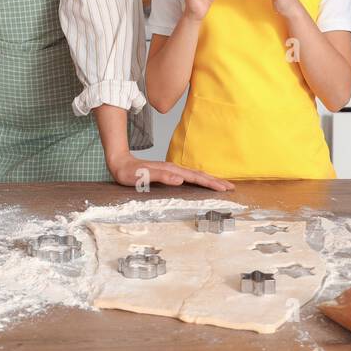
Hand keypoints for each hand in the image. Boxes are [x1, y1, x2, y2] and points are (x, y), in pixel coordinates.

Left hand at [107, 153, 234, 191]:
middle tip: (231, 187)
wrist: (120, 163)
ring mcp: (172, 170)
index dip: (210, 183)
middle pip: (199, 174)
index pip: (195, 177)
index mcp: (171, 170)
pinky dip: (200, 179)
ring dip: (209, 179)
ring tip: (222, 184)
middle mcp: (174, 169)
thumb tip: (181, 179)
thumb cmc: (129, 172)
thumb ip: (162, 176)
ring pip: (195, 174)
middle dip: (215, 181)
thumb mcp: (143, 175)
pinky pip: (189, 176)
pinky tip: (201, 182)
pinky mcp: (169, 172)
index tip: (224, 188)